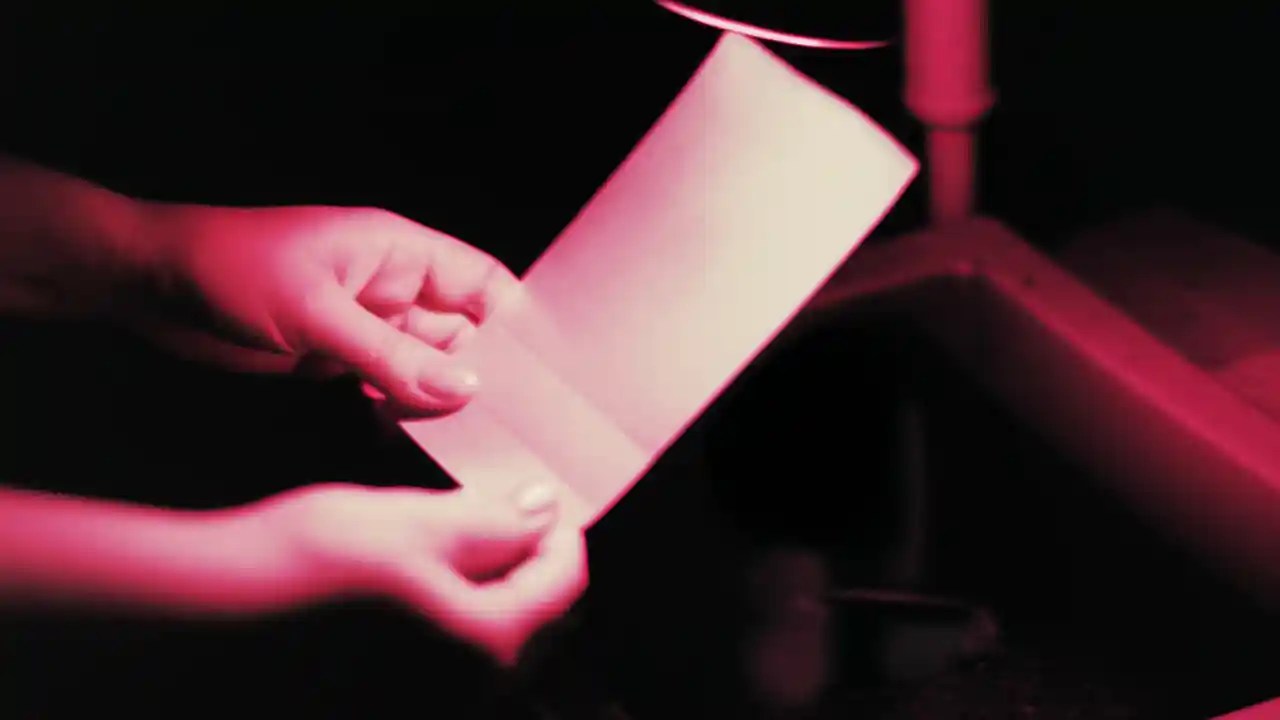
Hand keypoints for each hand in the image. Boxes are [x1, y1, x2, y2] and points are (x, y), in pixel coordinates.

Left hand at [139, 204, 520, 410]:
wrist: (149, 284)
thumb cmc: (228, 268)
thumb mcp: (316, 314)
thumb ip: (391, 355)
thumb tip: (464, 389)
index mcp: (398, 251)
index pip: (483, 283)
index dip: (518, 323)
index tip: (544, 372)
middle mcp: (392, 286)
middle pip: (464, 330)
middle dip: (487, 371)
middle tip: (515, 420)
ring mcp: (367, 323)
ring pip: (428, 364)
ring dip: (443, 397)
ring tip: (472, 438)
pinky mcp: (339, 357)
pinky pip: (391, 385)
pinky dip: (402, 409)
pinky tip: (411, 434)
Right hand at [259, 482, 587, 664]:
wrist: (215, 605)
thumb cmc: (312, 562)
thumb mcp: (416, 522)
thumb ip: (493, 523)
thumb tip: (541, 513)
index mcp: (486, 640)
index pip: (562, 583)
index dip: (559, 532)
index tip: (543, 501)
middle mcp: (467, 683)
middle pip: (531, 614)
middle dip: (526, 560)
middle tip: (502, 513)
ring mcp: (431, 694)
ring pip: (489, 633)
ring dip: (489, 584)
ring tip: (454, 539)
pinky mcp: (395, 691)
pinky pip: (449, 650)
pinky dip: (451, 610)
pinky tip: (418, 578)